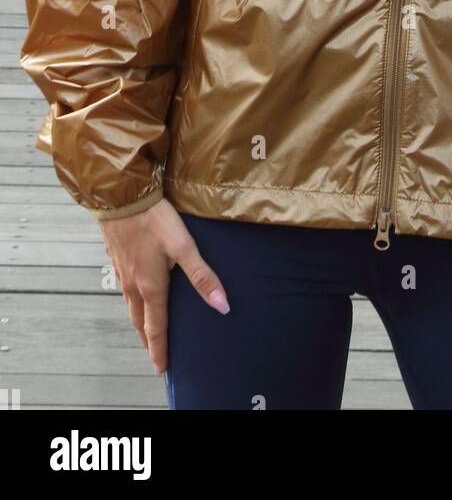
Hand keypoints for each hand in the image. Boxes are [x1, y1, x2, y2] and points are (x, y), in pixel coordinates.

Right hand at [100, 197, 229, 375]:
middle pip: (139, 320)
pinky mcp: (116, 257)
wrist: (122, 195)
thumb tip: (222, 306)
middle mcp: (133, 284)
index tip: (161, 368)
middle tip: (154, 355)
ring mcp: (121, 271)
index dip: (159, 349)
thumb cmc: (154, 220)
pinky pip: (123, 288)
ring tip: (145, 330)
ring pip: (129, 305)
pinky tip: (133, 293)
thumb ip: (202, 276)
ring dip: (137, 322)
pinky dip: (130, 300)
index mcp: (151, 286)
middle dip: (147, 340)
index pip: (156, 327)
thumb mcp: (183, 246)